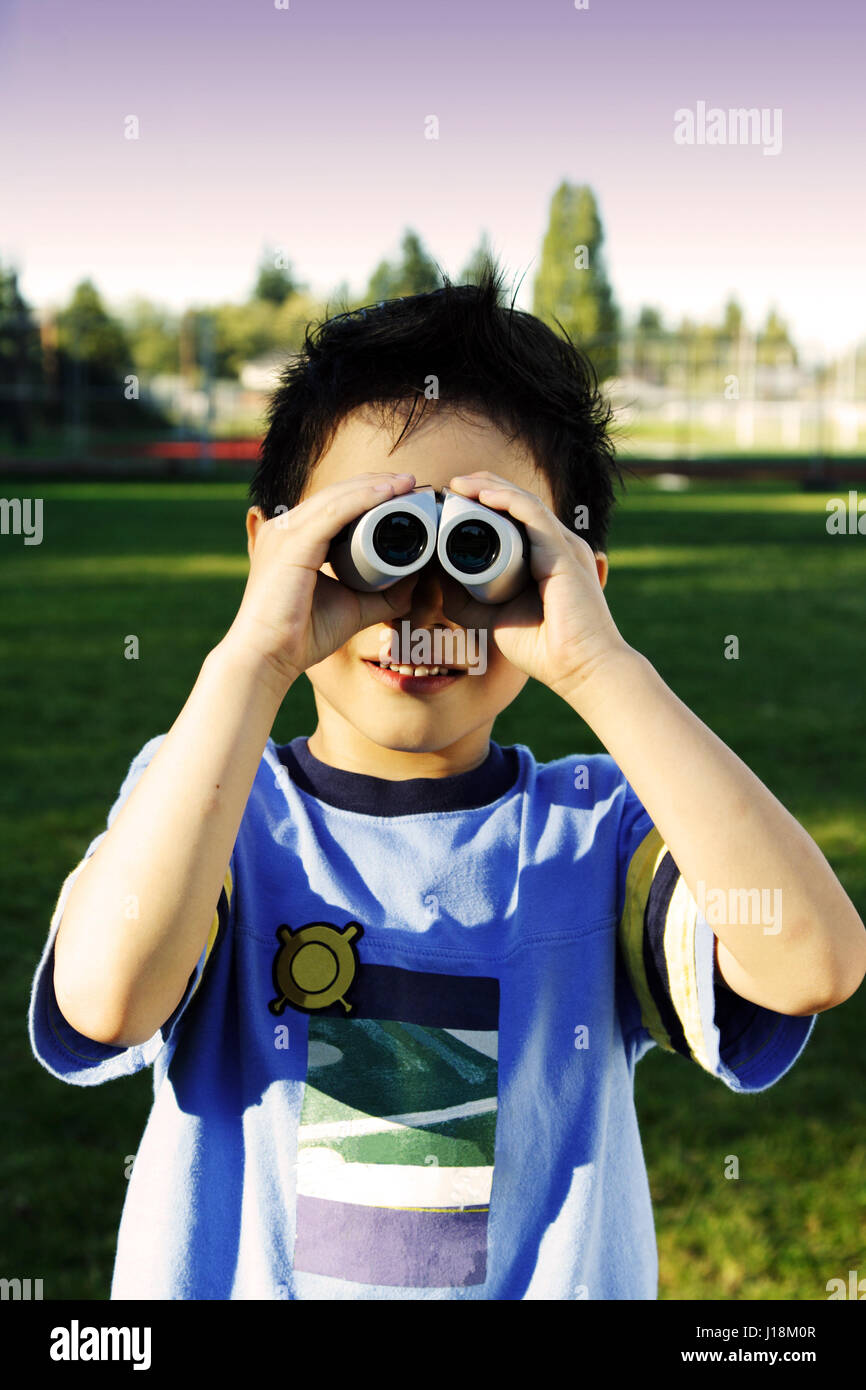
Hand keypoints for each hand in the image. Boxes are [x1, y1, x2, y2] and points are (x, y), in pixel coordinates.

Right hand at [222, 472, 420, 690]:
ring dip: (375, 486)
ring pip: (337, 497)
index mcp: (294, 538)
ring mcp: (285, 532)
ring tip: (406, 483)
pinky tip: (387, 493)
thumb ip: (384, 593)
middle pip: (337, 493)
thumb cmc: (302, 636)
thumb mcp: (355, 607)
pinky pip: (334, 512)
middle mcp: (285, 528)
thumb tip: (416, 576)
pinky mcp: (292, 543)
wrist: (268, 658)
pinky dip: (363, 499)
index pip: (335, 504)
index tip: (403, 493)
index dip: (369, 493)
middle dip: (377, 483)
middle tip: (411, 482)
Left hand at [441, 471, 630, 699]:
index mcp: (545, 558)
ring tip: (459, 484)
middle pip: (518, 503)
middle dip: (483, 487)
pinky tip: (484, 494)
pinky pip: (534, 515)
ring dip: (490, 487)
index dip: (483, 503)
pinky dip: (508, 500)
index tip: (451, 502)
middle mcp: (557, 546)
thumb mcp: (490, 617)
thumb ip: (464, 597)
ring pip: (524, 502)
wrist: (579, 670)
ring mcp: (563, 546)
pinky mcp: (565, 553)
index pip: (514, 518)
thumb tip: (434, 572)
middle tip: (451, 486)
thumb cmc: (544, 649)